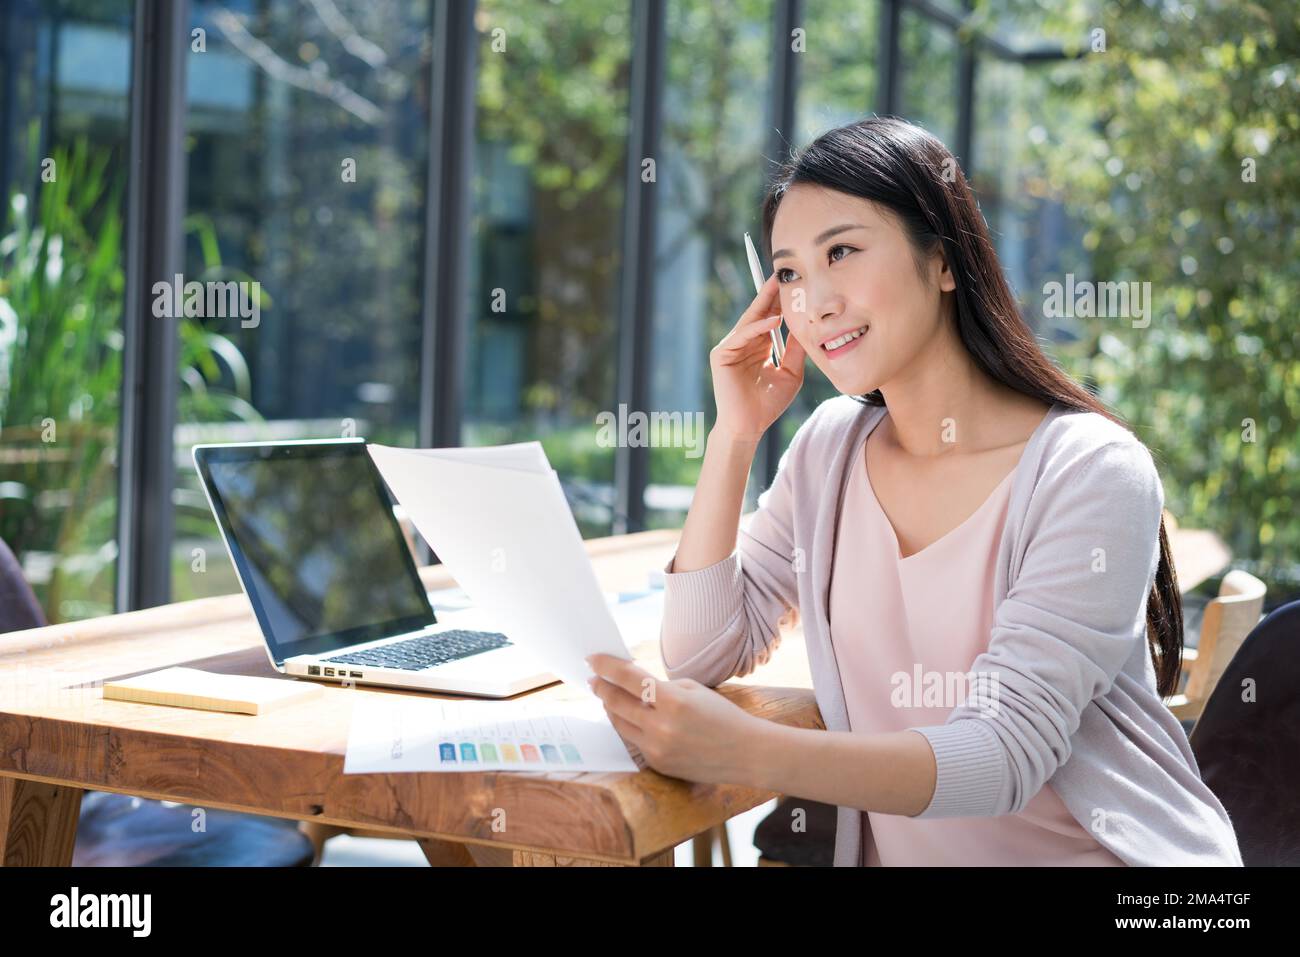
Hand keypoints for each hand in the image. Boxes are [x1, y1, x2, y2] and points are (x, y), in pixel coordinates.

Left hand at [586, 653, 763, 785]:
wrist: (745, 753)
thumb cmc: (722, 716)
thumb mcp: (693, 690)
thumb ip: (661, 688)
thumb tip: (632, 686)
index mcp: (673, 701)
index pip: (628, 678)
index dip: (606, 666)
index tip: (592, 659)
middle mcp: (661, 726)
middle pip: (616, 702)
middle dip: (601, 688)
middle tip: (594, 679)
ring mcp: (657, 748)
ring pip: (619, 724)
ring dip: (610, 708)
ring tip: (607, 696)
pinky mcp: (658, 764)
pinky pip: (634, 741)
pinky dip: (629, 726)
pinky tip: (628, 716)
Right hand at [709, 273, 806, 440]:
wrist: (749, 426)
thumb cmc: (768, 404)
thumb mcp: (790, 372)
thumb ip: (796, 350)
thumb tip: (807, 327)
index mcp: (758, 346)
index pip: (769, 318)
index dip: (779, 301)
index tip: (793, 283)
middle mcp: (743, 343)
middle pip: (758, 313)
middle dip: (770, 293)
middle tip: (782, 272)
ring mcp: (730, 347)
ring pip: (750, 320)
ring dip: (765, 303)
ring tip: (779, 286)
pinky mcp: (722, 354)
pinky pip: (743, 335)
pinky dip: (758, 328)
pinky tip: (774, 321)